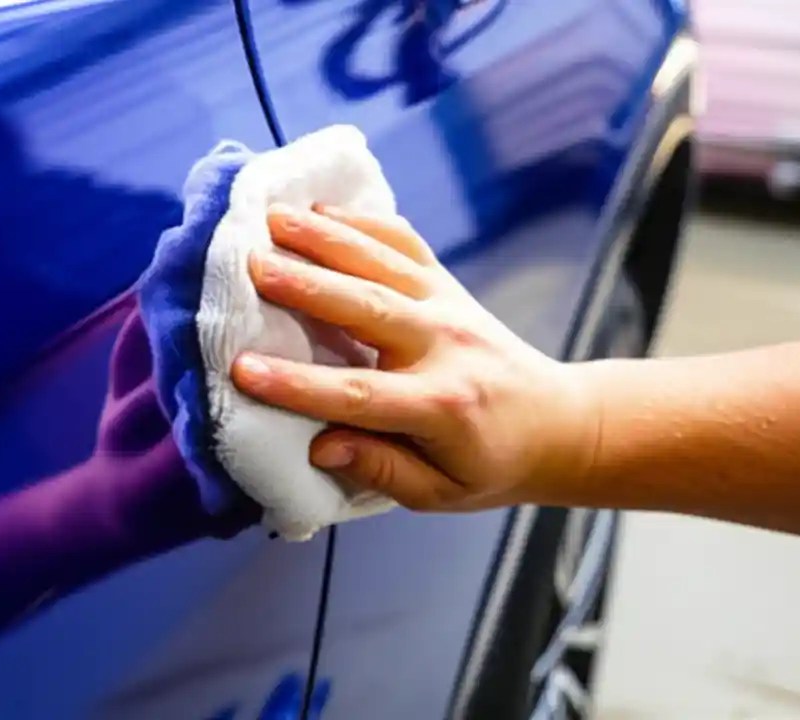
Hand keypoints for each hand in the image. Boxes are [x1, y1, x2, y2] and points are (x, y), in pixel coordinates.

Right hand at [229, 205, 600, 511]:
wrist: (556, 423)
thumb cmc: (490, 465)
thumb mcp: (439, 492)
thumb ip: (380, 470)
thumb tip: (321, 447)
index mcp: (440, 405)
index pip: (358, 394)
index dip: (298, 385)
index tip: (243, 370)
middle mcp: (444, 345)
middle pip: (367, 308)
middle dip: (306, 285)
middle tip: (253, 264)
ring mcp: (448, 305)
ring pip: (382, 262)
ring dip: (325, 237)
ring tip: (274, 217)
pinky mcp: (448, 285)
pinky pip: (404, 243)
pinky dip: (363, 221)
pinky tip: (321, 208)